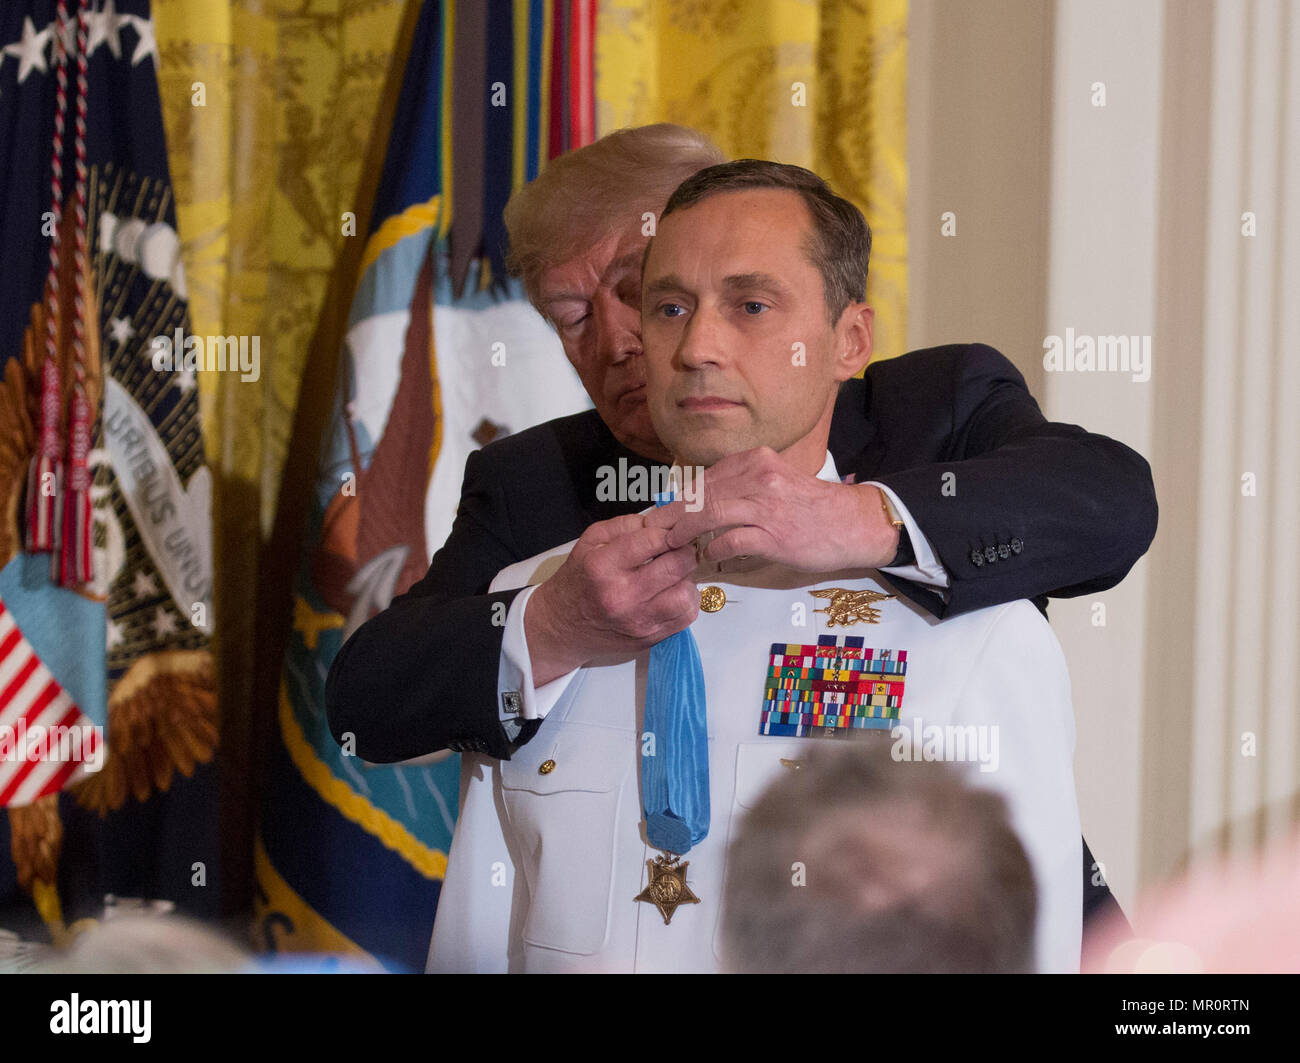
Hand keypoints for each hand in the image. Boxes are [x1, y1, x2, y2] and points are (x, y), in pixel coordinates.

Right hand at [525, 513, 699, 685]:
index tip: (672, 530)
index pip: (653, 540)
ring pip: (686, 594)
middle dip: (684, 551)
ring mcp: (638, 621)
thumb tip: (665, 519)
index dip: (670, 531)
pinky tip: (672, 592)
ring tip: (675, 574)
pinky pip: (686, 616)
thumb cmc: (579, 579)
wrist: (563, 627)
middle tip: (680, 548)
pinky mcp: (650, 638)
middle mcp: (621, 596)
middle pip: (676, 566)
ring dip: (687, 579)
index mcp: (603, 566)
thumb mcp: (591, 541)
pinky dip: (686, 601)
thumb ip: (628, 525)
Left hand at [646, 447, 899, 571]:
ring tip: (671, 545)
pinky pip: (731, 541)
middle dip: (672, 514)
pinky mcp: (773, 535)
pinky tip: (706, 558)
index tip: (662, 513)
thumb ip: (742, 485)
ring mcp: (766, 505)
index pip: (705, 478)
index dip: (679, 497)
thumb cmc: (812, 507)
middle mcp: (759, 477)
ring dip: (685, 531)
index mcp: (756, 461)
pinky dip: (714, 550)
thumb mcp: (775, 481)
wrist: (853, 524)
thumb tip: (703, 501)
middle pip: (701, 494)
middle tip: (653, 531)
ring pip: (709, 513)